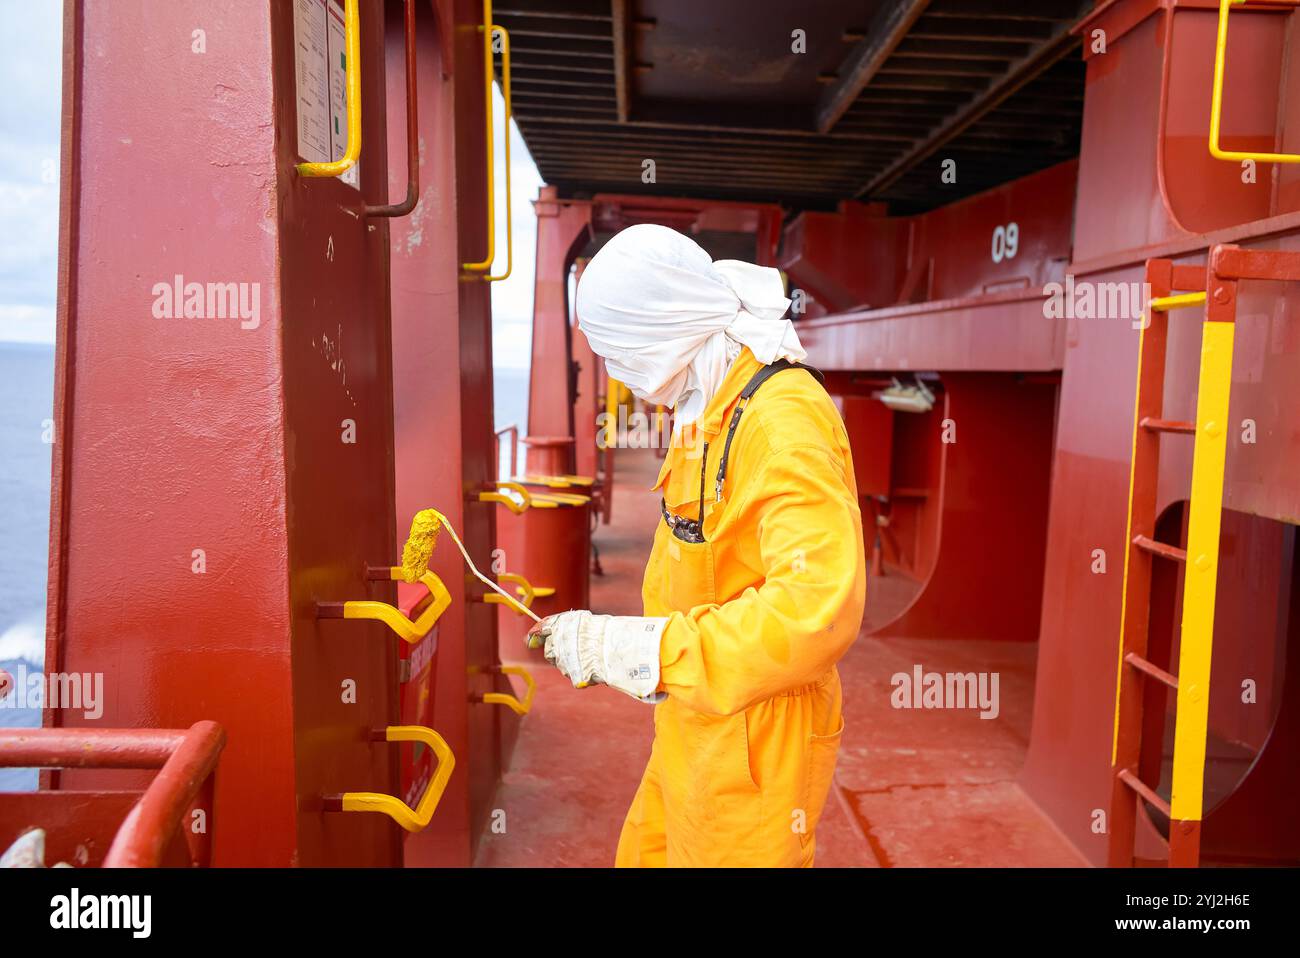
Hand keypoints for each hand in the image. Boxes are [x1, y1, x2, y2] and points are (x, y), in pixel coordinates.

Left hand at [526, 610, 668, 701]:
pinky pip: (574, 675)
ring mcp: (564, 661)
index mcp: (560, 626)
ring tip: (590, 656)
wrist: (619, 648)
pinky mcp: (573, 676)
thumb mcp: (584, 621)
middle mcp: (558, 643)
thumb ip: (566, 626)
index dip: (535, 635)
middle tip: (574, 649)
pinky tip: (594, 667)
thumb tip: (547, 632)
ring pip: (562, 664)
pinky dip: (581, 673)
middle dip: (557, 651)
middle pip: (549, 650)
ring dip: (571, 661)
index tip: (530, 640)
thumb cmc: (606, 631)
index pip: (541, 629)